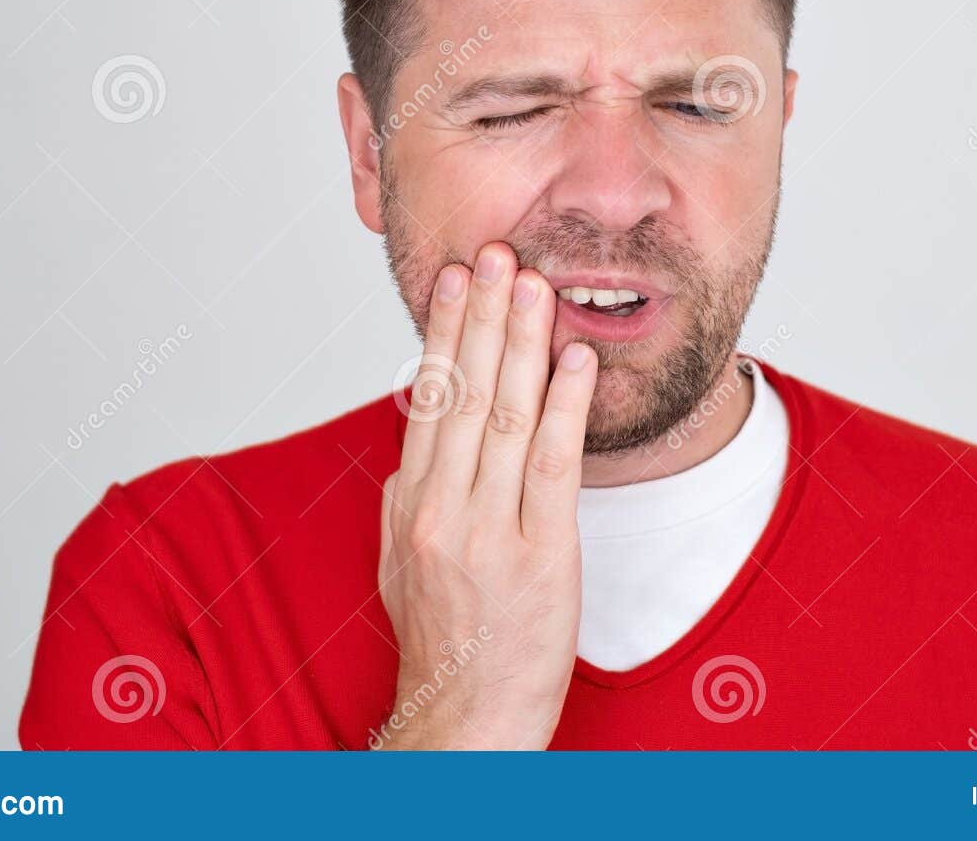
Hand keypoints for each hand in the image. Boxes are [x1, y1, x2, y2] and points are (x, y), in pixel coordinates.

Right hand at [373, 241, 596, 749]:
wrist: (467, 719)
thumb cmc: (441, 638)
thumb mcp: (402, 561)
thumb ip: (410, 495)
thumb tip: (419, 434)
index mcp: (410, 504)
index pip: (427, 399)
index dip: (443, 333)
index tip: (455, 280)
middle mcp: (443, 511)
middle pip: (465, 394)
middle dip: (483, 318)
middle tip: (497, 256)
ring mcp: (491, 533)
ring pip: (507, 418)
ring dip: (523, 344)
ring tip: (535, 285)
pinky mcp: (544, 558)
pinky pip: (554, 467)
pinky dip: (565, 406)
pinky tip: (574, 360)